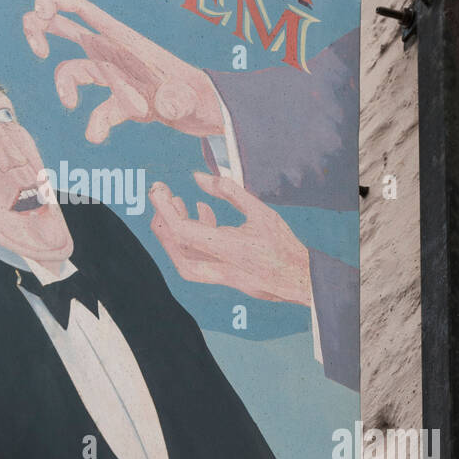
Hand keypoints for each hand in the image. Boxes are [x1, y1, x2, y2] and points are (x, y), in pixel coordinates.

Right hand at [23, 0, 223, 143]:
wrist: (211, 113)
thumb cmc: (199, 99)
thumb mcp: (185, 98)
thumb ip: (171, 101)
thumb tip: (154, 108)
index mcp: (121, 41)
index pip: (82, 8)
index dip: (54, 2)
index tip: (39, 14)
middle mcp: (113, 52)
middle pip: (64, 26)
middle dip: (39, 27)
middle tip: (37, 48)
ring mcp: (115, 74)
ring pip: (72, 70)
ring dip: (66, 87)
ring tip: (71, 106)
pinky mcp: (121, 99)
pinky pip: (96, 108)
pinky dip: (94, 122)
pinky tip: (97, 137)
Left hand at [150, 171, 312, 305]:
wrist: (301, 281)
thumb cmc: (284, 246)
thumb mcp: (261, 212)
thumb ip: (228, 192)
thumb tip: (197, 177)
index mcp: (229, 249)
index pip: (183, 231)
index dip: (164, 209)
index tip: (158, 189)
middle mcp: (219, 267)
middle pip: (175, 249)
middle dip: (163, 221)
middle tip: (164, 194)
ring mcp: (218, 276)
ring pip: (181, 258)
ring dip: (173, 232)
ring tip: (179, 203)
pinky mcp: (220, 278)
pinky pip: (196, 260)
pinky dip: (192, 237)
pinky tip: (204, 213)